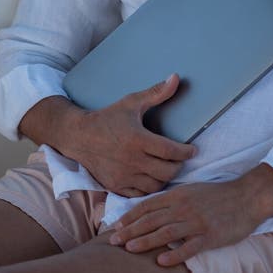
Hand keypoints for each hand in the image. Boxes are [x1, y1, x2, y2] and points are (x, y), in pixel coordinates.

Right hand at [21, 74, 195, 197]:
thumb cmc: (107, 118)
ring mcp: (124, 176)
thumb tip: (176, 78)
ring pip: (155, 186)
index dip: (186, 152)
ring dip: (165, 178)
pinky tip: (152, 177)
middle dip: (179, 166)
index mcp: (138, 140)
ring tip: (168, 168)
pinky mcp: (116, 186)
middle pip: (167, 171)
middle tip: (181, 159)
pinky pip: (140, 194)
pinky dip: (149, 188)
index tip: (192, 150)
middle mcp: (132, 161)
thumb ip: (156, 93)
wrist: (79, 136)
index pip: (171, 151)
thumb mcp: (132, 102)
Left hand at [107, 164, 272, 265]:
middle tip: (114, 241)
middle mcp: (184, 207)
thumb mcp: (192, 190)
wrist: (247, 197)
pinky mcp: (210, 235)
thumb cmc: (218, 195)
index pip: (149, 206)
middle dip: (131, 230)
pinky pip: (189, 247)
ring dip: (146, 241)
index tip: (116, 226)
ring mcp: (197, 222)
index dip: (130, 216)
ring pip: (166, 232)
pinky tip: (161, 261)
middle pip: (152, 220)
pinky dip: (174, 254)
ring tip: (129, 249)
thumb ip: (173, 199)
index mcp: (179, 195)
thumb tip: (151, 209)